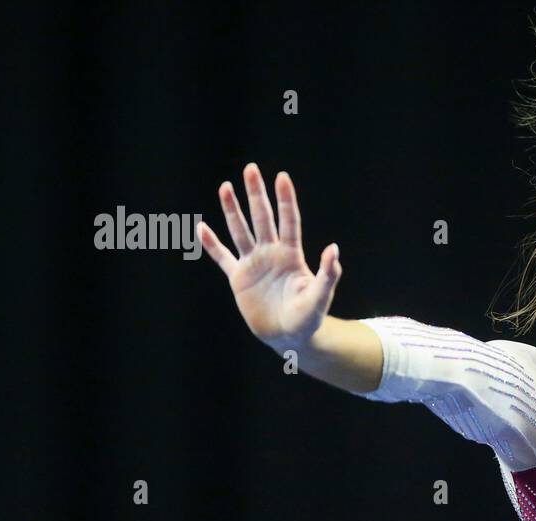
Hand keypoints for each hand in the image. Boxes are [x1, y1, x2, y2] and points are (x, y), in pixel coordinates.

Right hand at [196, 163, 341, 352]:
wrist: (289, 336)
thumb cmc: (309, 317)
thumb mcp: (320, 297)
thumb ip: (328, 274)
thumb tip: (333, 249)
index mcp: (292, 255)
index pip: (289, 221)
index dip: (285, 200)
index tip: (282, 176)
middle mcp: (272, 253)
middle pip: (263, 218)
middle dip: (256, 194)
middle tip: (251, 169)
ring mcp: (254, 264)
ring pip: (241, 231)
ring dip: (232, 210)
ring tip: (225, 186)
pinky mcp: (239, 279)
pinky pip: (223, 257)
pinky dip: (212, 244)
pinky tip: (201, 228)